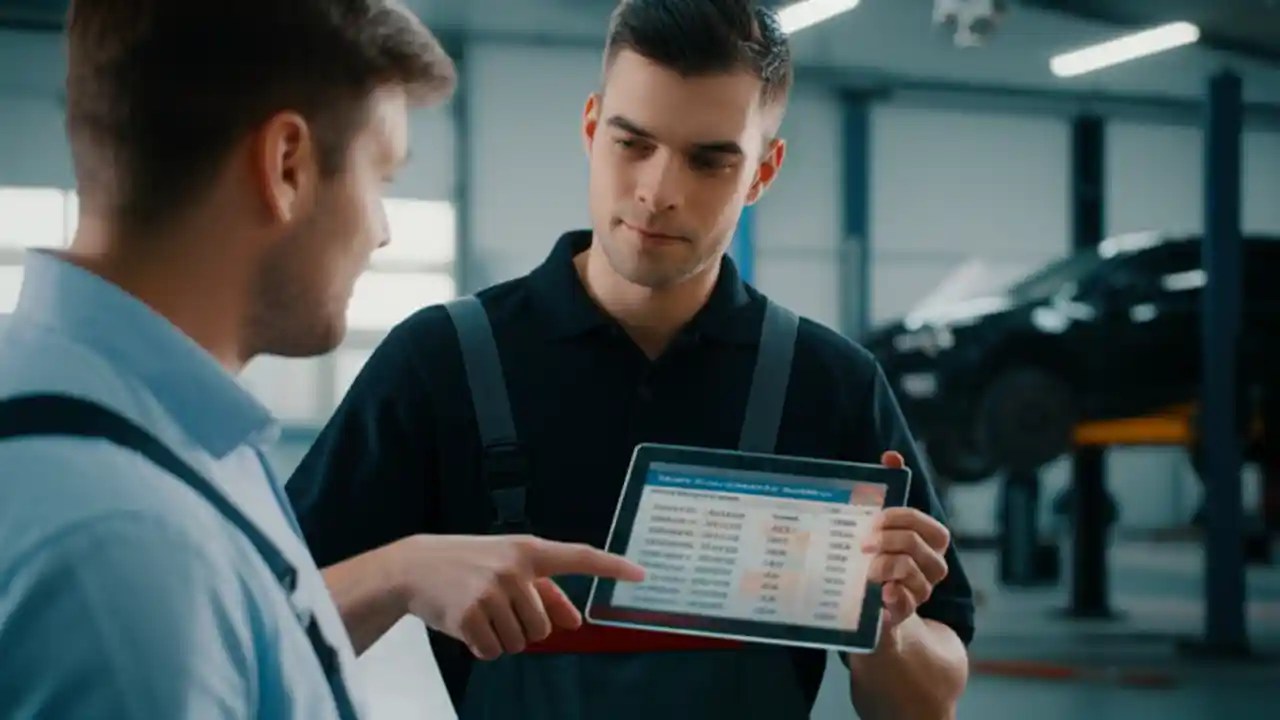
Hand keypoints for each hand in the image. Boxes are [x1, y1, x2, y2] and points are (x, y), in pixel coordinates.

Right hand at [394, 534, 644, 659]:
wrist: (415, 567)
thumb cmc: (470, 565)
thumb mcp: (509, 567)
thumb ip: (546, 592)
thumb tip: (575, 622)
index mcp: (528, 551)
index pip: (579, 557)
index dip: (612, 566)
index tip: (642, 574)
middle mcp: (514, 569)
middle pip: (544, 627)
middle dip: (524, 627)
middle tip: (497, 608)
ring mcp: (491, 591)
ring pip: (521, 642)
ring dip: (503, 638)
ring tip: (480, 612)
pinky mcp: (469, 615)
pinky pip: (494, 651)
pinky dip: (483, 647)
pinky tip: (468, 625)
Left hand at [861, 451, 950, 631]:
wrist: (872, 613)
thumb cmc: (879, 559)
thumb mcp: (882, 527)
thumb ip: (889, 490)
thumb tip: (892, 456)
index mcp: (930, 544)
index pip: (924, 524)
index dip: (900, 517)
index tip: (874, 519)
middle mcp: (932, 568)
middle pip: (915, 544)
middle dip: (887, 539)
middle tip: (862, 543)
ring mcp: (919, 592)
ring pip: (908, 570)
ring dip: (882, 565)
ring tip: (865, 569)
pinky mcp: (902, 614)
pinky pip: (903, 602)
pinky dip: (892, 594)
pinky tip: (878, 592)